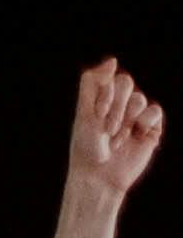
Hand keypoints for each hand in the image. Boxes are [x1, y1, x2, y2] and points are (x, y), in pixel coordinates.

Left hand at [64, 58, 163, 237]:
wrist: (98, 176)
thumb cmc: (86, 147)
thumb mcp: (82, 112)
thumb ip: (91, 82)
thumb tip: (113, 60)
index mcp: (103, 98)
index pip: (110, 78)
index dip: (105, 97)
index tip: (96, 117)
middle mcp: (121, 104)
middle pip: (126, 83)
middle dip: (114, 108)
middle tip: (106, 130)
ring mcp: (136, 116)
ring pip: (139, 98)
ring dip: (126, 121)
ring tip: (116, 141)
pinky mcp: (150, 128)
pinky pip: (155, 111)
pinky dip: (144, 121)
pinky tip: (135, 136)